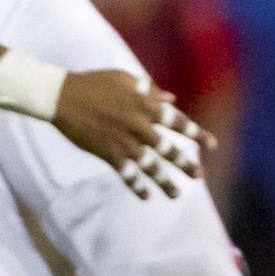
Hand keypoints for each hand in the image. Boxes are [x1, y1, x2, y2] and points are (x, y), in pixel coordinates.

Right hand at [51, 70, 212, 198]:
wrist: (61, 96)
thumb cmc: (95, 83)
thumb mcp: (126, 79)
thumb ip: (150, 91)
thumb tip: (172, 99)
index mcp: (147, 106)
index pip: (179, 123)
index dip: (197, 134)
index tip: (212, 145)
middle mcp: (139, 126)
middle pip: (168, 149)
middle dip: (184, 164)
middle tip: (197, 176)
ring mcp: (124, 142)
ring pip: (150, 166)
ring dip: (164, 182)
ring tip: (176, 195)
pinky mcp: (107, 153)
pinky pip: (125, 173)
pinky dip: (136, 185)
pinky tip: (146, 196)